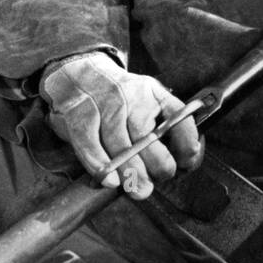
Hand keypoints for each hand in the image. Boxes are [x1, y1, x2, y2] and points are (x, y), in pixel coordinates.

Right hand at [39, 53, 202, 200]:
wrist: (75, 72)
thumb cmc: (114, 99)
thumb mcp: (144, 101)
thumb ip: (160, 128)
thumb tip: (177, 164)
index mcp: (152, 92)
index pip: (177, 114)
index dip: (186, 141)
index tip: (187, 162)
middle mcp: (130, 93)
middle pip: (146, 135)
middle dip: (156, 165)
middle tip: (156, 182)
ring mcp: (103, 100)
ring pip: (119, 143)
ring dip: (129, 172)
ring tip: (137, 190)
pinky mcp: (78, 109)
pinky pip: (88, 140)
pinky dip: (98, 162)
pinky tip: (109, 179)